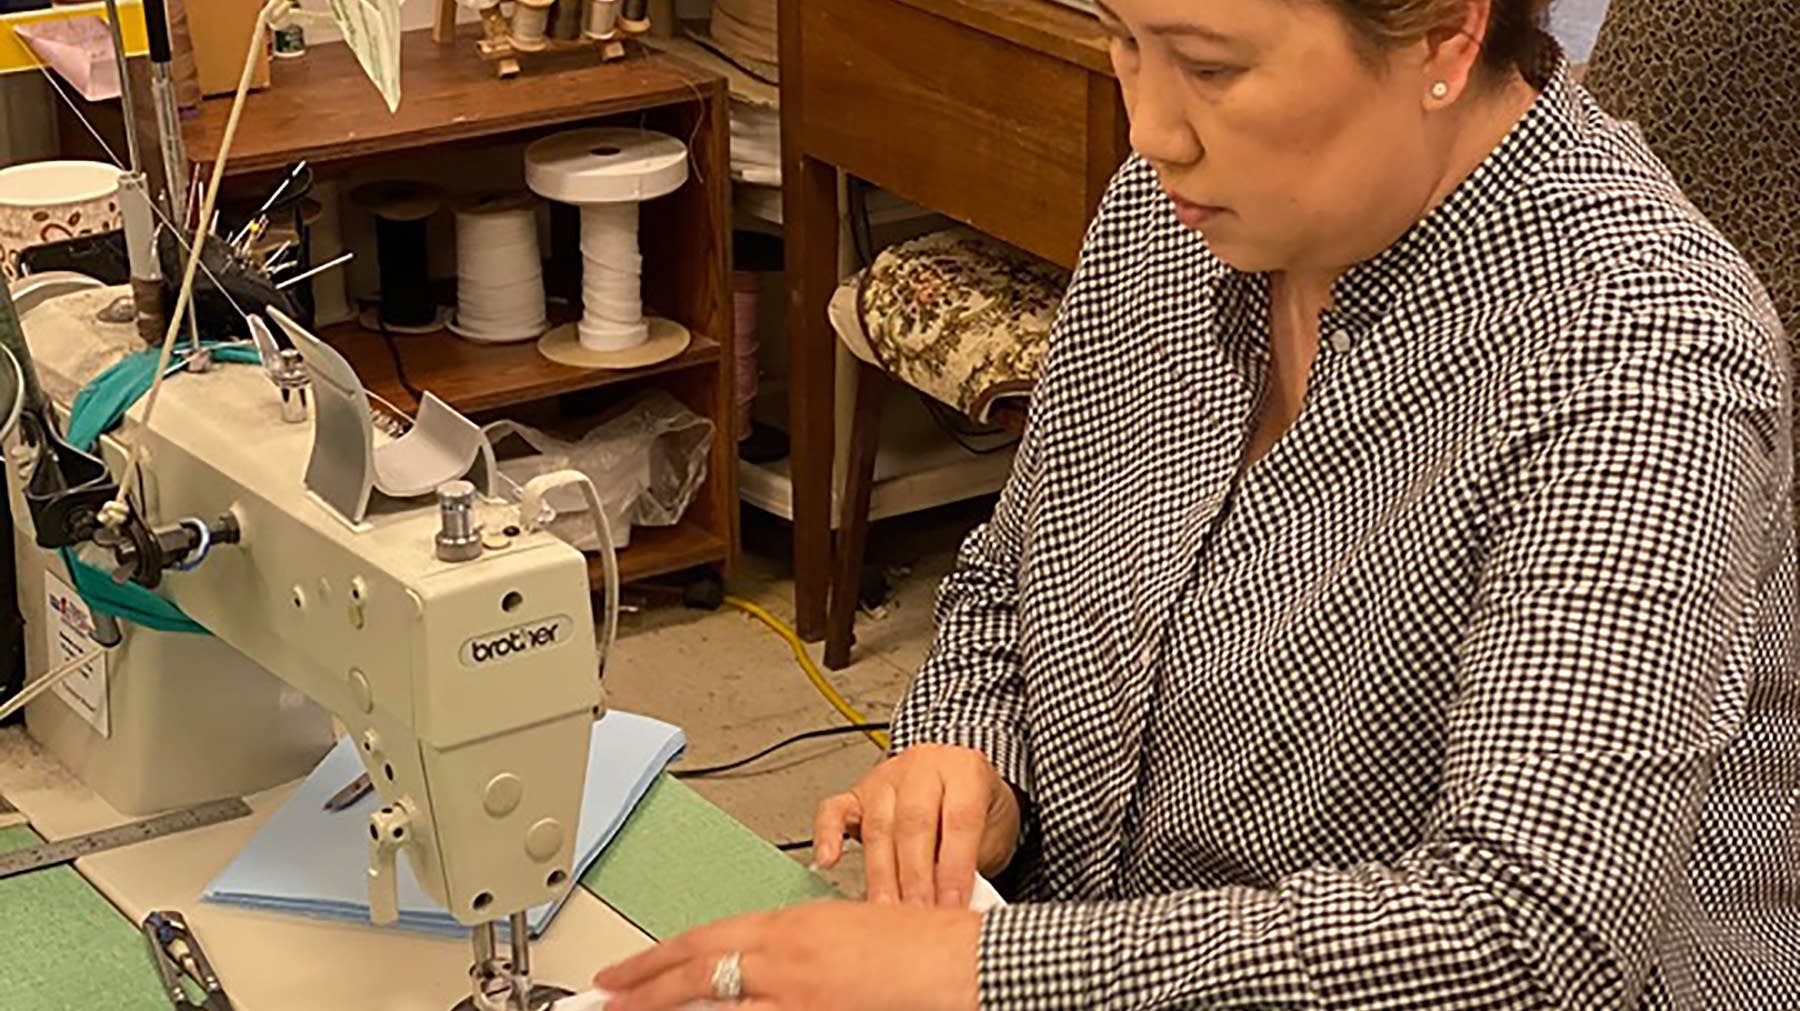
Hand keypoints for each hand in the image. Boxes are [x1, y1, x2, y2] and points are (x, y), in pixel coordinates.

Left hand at [593, 900, 981, 1010]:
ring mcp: (794, 992)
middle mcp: (784, 955)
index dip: (653, 959)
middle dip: (639, 986)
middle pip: (692, 969)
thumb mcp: (843, 931)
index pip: (702, 939)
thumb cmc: (918, 946)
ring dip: (664, 1009)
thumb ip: (793, 949)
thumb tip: (755, 966)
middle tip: (602, 998)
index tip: (622, 973)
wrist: (957, 963)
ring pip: (711, 1001)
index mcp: (790, 924)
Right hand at [813, 744, 1020, 907]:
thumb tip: (954, 906)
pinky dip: (828, 836)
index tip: (952, 907)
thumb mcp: (993, 830)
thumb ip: (974, 861)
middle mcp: (923, 767)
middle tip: (919, 915)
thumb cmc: (979, 807)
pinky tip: (828, 860)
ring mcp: (886, 777)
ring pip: (878, 827)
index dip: (955, 868)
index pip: (959, 820)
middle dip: (916, 879)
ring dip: (882, 877)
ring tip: (888, 912)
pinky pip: (834, 811)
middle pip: (914, 824)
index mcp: (964, 769)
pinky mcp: (858, 792)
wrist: (962, 779)